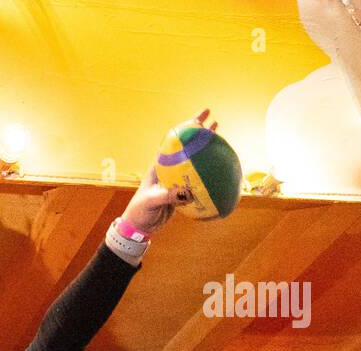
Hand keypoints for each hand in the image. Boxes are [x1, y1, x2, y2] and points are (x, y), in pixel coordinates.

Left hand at [120, 108, 212, 234]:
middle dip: (200, 134)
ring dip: (206, 152)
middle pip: (187, 147)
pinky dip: (208, 173)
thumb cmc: (140, 210)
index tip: (201, 116)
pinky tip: (220, 170)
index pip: (175, 140)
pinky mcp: (181, 191)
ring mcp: (176, 179)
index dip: (188, 126)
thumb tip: (186, 191)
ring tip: (221, 141)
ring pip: (194, 162)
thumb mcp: (151, 201)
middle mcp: (169, 168)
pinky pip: (197, 179)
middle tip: (216, 122)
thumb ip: (167, 195)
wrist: (139, 226)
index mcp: (160, 165)